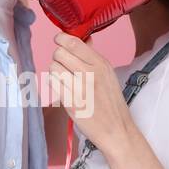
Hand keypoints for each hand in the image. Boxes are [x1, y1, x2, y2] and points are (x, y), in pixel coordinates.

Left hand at [50, 32, 136, 155]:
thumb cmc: (111, 103)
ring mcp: (79, 88)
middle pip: (59, 53)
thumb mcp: (108, 74)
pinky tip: (63, 89)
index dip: (61, 38)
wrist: (116, 130)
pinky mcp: (70, 102)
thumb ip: (94, 56)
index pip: (73, 42)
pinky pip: (52, 83)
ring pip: (53, 67)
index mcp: (101, 64)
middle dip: (57, 57)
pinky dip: (54, 84)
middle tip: (63, 65)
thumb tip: (85, 39)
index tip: (59, 40)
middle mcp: (90, 74)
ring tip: (64, 79)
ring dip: (55, 71)